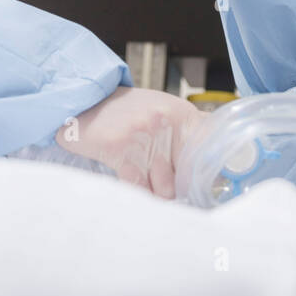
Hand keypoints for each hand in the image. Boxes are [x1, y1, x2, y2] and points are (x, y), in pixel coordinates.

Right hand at [56, 87, 205, 196]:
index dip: (208, 171)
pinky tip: (136, 190)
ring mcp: (144, 137)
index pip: (209, 148)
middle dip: (180, 187)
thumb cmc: (124, 110)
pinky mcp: (121, 150)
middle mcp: (166, 124)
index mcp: (181, 114)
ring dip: (158, 193)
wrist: (84, 100)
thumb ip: (187, 130)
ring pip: (165, 187)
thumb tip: (212, 157)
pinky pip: (140, 188)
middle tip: (170, 189)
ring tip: (150, 187)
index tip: (207, 186)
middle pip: (187, 174)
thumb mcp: (163, 109)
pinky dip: (140, 195)